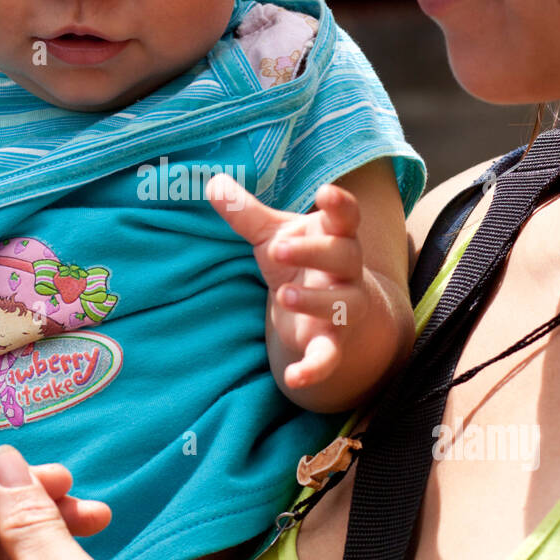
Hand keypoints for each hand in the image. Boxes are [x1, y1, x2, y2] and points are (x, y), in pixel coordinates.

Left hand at [206, 175, 368, 388]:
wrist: (333, 313)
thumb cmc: (302, 262)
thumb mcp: (273, 237)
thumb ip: (246, 213)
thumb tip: (213, 182)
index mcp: (334, 236)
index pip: (346, 216)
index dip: (340, 205)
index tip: (326, 193)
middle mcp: (346, 271)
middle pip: (345, 255)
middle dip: (314, 251)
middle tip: (279, 249)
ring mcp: (343, 307)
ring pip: (342, 304)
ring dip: (316, 300)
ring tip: (284, 295)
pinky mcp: (331, 342)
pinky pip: (329, 356)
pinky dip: (314, 368)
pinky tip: (292, 377)